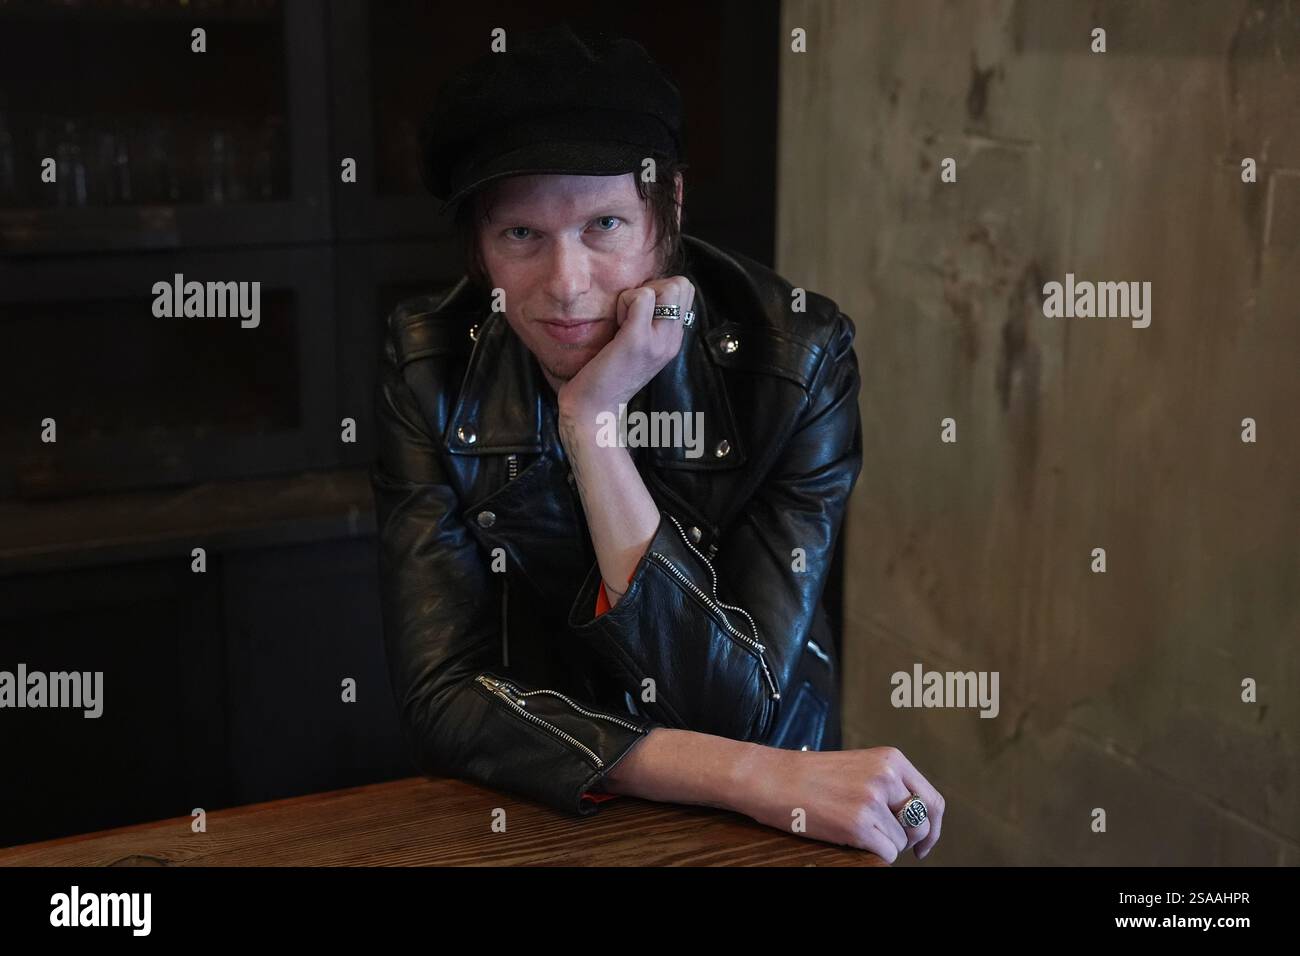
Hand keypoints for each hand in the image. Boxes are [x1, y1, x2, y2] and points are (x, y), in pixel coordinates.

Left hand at [556, 275, 695, 420]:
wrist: (594, 410)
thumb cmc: (606, 375)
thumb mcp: (638, 346)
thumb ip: (648, 322)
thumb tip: (645, 293)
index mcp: (673, 340)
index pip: (685, 291)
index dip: (659, 291)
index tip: (638, 314)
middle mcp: (672, 340)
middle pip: (681, 284)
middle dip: (653, 288)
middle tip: (631, 315)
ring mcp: (658, 341)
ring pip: (666, 287)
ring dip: (638, 296)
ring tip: (624, 321)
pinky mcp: (638, 340)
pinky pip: (641, 297)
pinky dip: (624, 303)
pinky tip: (616, 327)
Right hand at [741, 746, 945, 862]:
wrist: (772, 778)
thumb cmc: (810, 775)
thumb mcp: (860, 766)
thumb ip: (890, 784)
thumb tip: (917, 818)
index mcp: (890, 759)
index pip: (932, 799)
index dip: (933, 827)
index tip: (924, 841)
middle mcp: (886, 777)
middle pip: (922, 823)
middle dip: (912, 840)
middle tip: (894, 844)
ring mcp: (872, 801)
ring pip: (901, 842)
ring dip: (883, 844)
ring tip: (856, 831)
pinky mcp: (858, 825)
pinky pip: (885, 854)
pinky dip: (872, 854)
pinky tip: (849, 838)